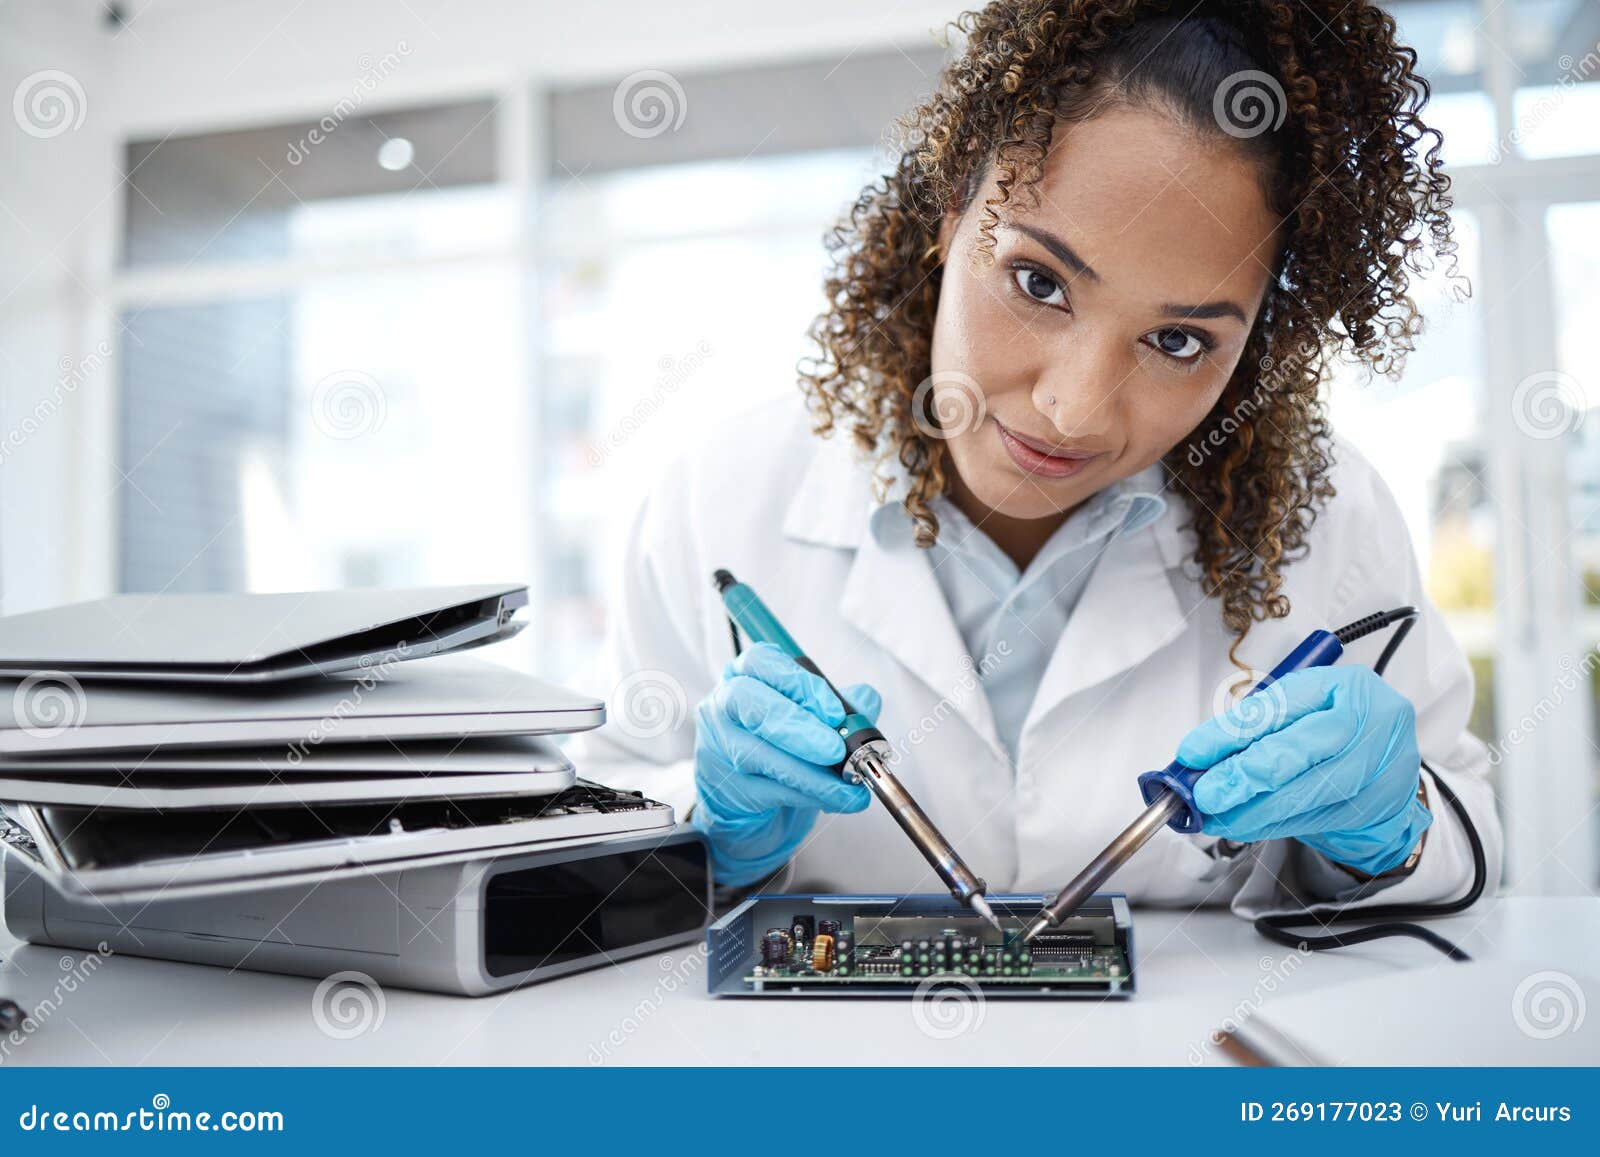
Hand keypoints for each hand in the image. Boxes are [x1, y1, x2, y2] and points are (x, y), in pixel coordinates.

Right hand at [691, 642, 878, 885]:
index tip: (835, 711)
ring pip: (757, 753)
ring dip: (810, 772)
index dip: (798, 682)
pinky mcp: (722, 787)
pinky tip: (833, 797)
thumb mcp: (814, 721)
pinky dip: (806, 794)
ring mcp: (718, 747)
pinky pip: (766, 789)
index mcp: (745, 676)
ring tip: (847, 783)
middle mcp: (724, 705)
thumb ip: (842, 707)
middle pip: (747, 701)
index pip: (761, 661)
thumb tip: (866, 700)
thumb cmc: (782, 750)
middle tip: (835, 750)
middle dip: (797, 725)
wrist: (751, 803)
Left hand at [1176, 665, 1431, 875]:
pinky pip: (1311, 818)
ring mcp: (1374, 766)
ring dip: (1250, 811)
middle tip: (1205, 795)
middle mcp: (1364, 722)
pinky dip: (1272, 824)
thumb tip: (1200, 758)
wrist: (1390, 755)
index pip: (1275, 709)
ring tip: (1216, 816)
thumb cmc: (1334, 723)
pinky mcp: (1374, 805)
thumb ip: (1254, 726)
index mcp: (1341, 685)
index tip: (1192, 754)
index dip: (1228, 734)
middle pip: (1293, 753)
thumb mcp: (1299, 707)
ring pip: (1301, 794)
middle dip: (1240, 777)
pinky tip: (1245, 825)